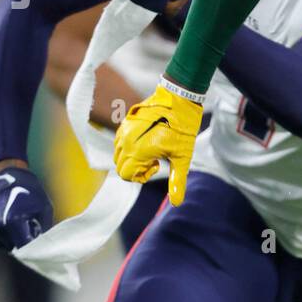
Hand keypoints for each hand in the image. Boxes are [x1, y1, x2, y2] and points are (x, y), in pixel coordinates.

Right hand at [0, 167, 52, 250]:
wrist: (8, 177)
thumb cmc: (31, 192)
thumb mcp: (45, 209)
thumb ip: (43, 230)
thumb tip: (42, 246)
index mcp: (14, 221)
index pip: (24, 247)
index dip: (32, 245)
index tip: (36, 237)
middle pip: (14, 248)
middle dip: (22, 241)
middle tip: (27, 226)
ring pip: (4, 246)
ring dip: (12, 239)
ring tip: (18, 222)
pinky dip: (3, 236)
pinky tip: (8, 223)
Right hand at [113, 82, 202, 204]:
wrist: (180, 98)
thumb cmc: (183, 128)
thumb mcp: (183, 157)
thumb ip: (177, 181)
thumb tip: (176, 203)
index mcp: (138, 151)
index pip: (125, 175)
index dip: (140, 177)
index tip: (156, 167)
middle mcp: (126, 141)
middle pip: (120, 166)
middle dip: (135, 168)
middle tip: (155, 159)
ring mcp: (124, 130)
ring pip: (118, 153)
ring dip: (131, 157)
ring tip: (152, 149)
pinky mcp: (126, 121)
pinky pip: (120, 140)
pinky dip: (129, 146)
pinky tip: (147, 140)